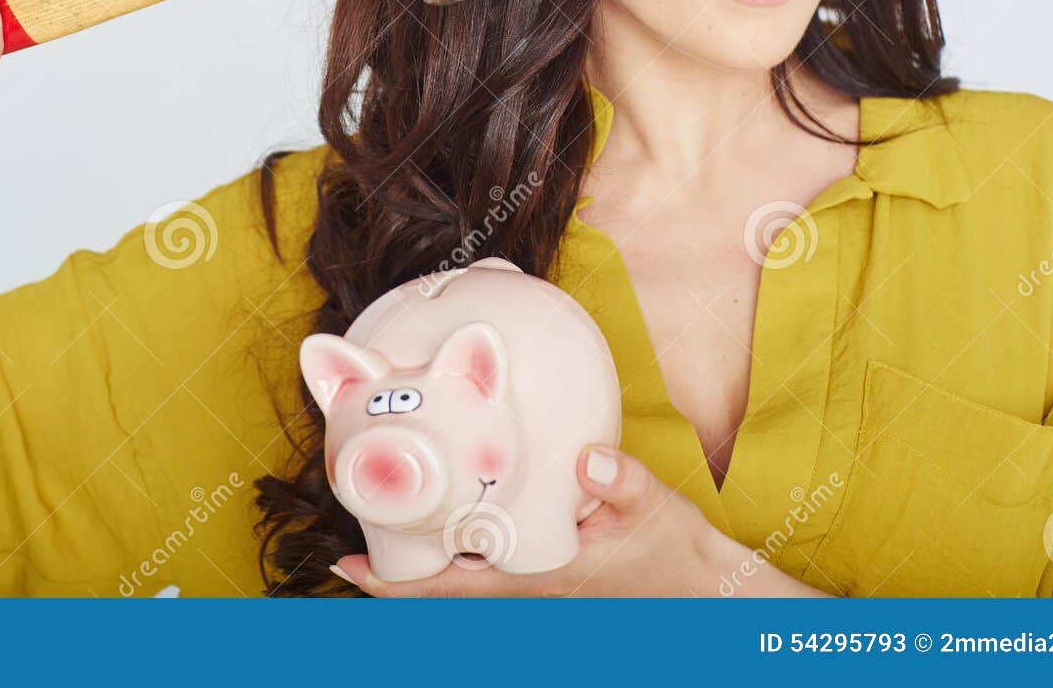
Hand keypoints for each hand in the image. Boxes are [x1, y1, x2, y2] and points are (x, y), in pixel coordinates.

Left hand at [332, 444, 741, 597]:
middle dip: (394, 574)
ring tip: (384, 531)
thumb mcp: (655, 509)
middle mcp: (528, 590)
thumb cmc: (677, 554)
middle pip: (442, 590)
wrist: (706, 592)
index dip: (397, 583)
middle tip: (346, 549)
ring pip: (462, 584)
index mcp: (538, 578)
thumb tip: (588, 460)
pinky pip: (487, 573)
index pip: (452, 588)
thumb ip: (623, 483)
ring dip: (423, 565)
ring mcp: (537, 588)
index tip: (349, 569)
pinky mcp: (549, 577)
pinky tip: (449, 528)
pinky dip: (457, 557)